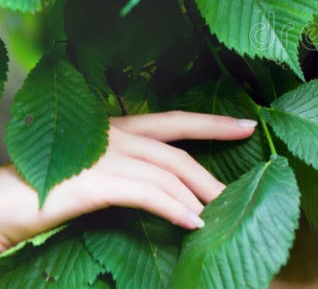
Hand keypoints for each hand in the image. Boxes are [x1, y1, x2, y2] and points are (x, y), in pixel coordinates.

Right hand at [0, 111, 256, 251]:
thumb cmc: (46, 191)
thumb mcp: (97, 172)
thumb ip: (131, 169)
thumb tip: (175, 187)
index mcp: (117, 128)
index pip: (175, 120)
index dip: (212, 122)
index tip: (247, 124)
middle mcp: (114, 135)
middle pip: (178, 149)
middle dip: (215, 166)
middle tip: (245, 182)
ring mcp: (105, 157)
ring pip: (169, 172)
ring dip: (200, 194)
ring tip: (222, 212)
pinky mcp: (95, 182)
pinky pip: (147, 194)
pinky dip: (175, 208)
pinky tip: (193, 222)